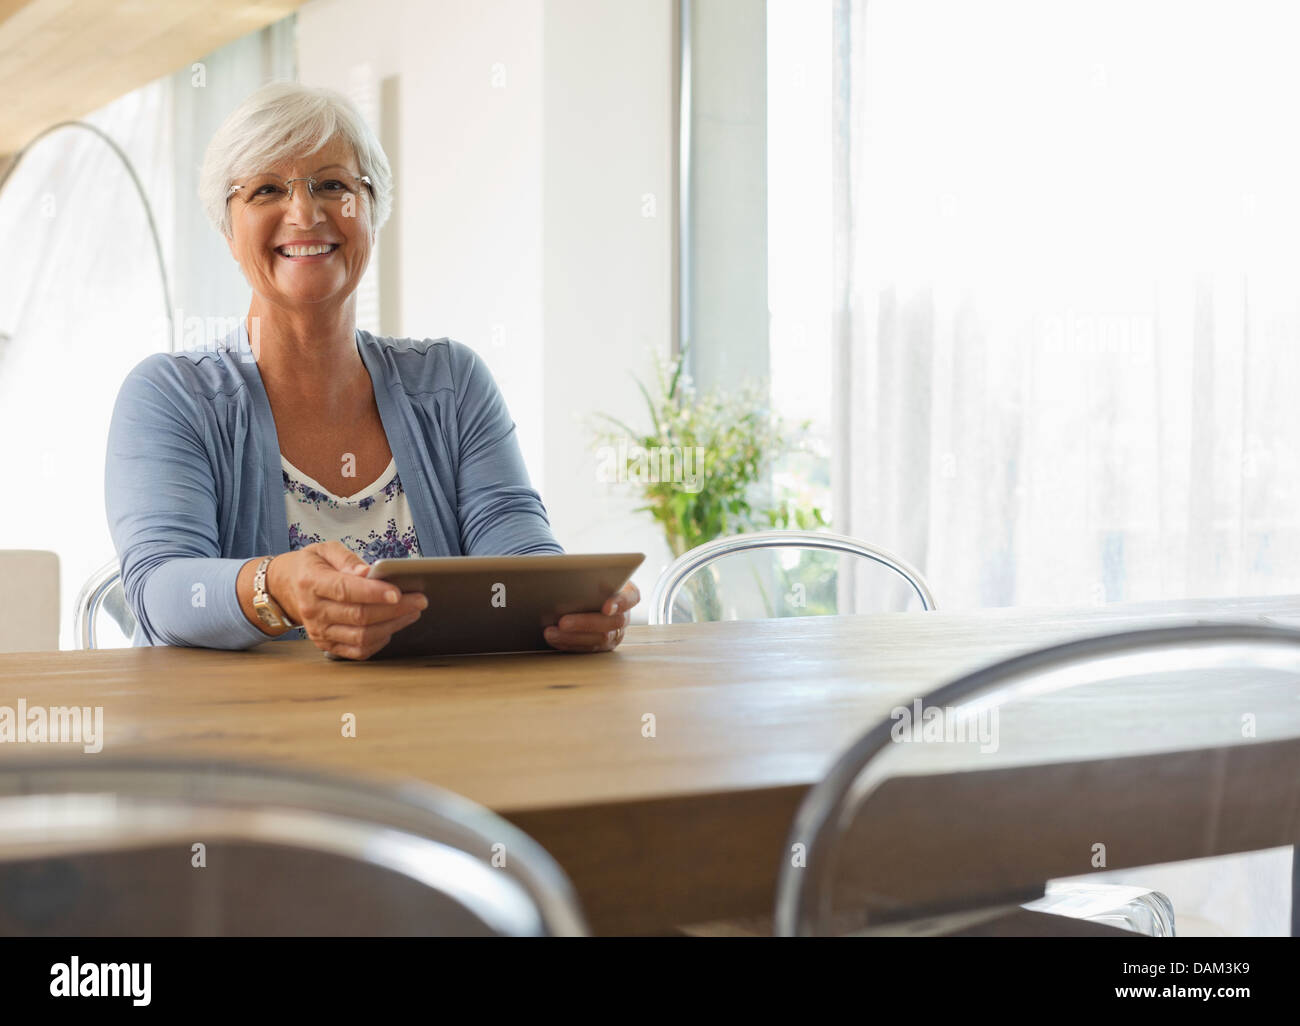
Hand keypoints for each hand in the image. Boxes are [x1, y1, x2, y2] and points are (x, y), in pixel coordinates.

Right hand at [266, 541, 427, 659]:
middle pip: (359, 616)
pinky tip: (393, 627)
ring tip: (413, 612)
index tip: (398, 592)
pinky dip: (379, 642)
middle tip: (419, 600)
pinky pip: (357, 650)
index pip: (346, 590)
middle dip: (395, 609)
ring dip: (392, 626)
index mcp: (311, 582)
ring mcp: (319, 631)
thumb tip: (368, 572)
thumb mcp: (325, 550)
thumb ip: (347, 559)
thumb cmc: (313, 566)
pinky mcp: (326, 644)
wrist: (287, 588)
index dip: (374, 593)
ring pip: (362, 636)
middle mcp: (313, 610)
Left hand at [544, 581, 639, 652]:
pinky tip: (552, 638)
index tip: (606, 607)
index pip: (632, 597)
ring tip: (550, 632)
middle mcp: (624, 615)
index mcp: (627, 593)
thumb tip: (571, 577)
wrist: (581, 595)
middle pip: (612, 622)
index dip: (621, 602)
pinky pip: (587, 649)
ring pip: (599, 639)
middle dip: (585, 622)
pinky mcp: (602, 646)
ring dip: (572, 636)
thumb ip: (589, 577)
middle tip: (563, 621)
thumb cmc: (588, 581)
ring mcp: (615, 633)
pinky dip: (568, 643)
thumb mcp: (591, 575)